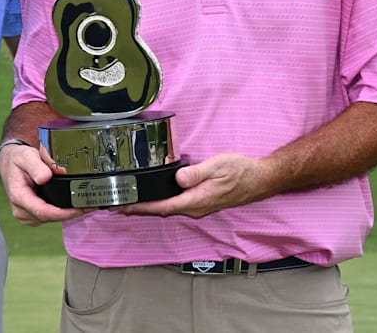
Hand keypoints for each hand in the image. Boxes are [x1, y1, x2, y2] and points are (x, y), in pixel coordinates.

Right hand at [0, 142, 91, 226]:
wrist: (10, 164)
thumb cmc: (17, 160)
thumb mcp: (26, 156)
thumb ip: (37, 166)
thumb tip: (47, 177)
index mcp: (18, 196)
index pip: (42, 211)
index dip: (63, 213)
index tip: (79, 208)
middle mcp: (21, 210)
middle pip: (50, 217)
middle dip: (71, 213)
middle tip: (91, 203)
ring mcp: (27, 215)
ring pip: (52, 219)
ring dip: (68, 213)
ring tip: (86, 202)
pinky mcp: (33, 215)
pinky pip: (51, 217)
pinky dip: (63, 211)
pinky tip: (74, 203)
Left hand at [117, 153, 275, 218]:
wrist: (260, 180)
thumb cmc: (241, 171)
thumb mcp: (218, 165)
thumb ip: (196, 173)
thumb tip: (178, 178)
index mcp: (197, 200)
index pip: (162, 207)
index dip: (140, 208)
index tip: (122, 207)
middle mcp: (196, 208)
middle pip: (161, 211)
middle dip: (138, 209)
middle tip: (116, 205)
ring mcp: (199, 207)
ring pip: (168, 209)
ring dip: (149, 207)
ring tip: (129, 203)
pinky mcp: (202, 203)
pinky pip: (176, 206)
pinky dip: (161, 204)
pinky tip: (155, 199)